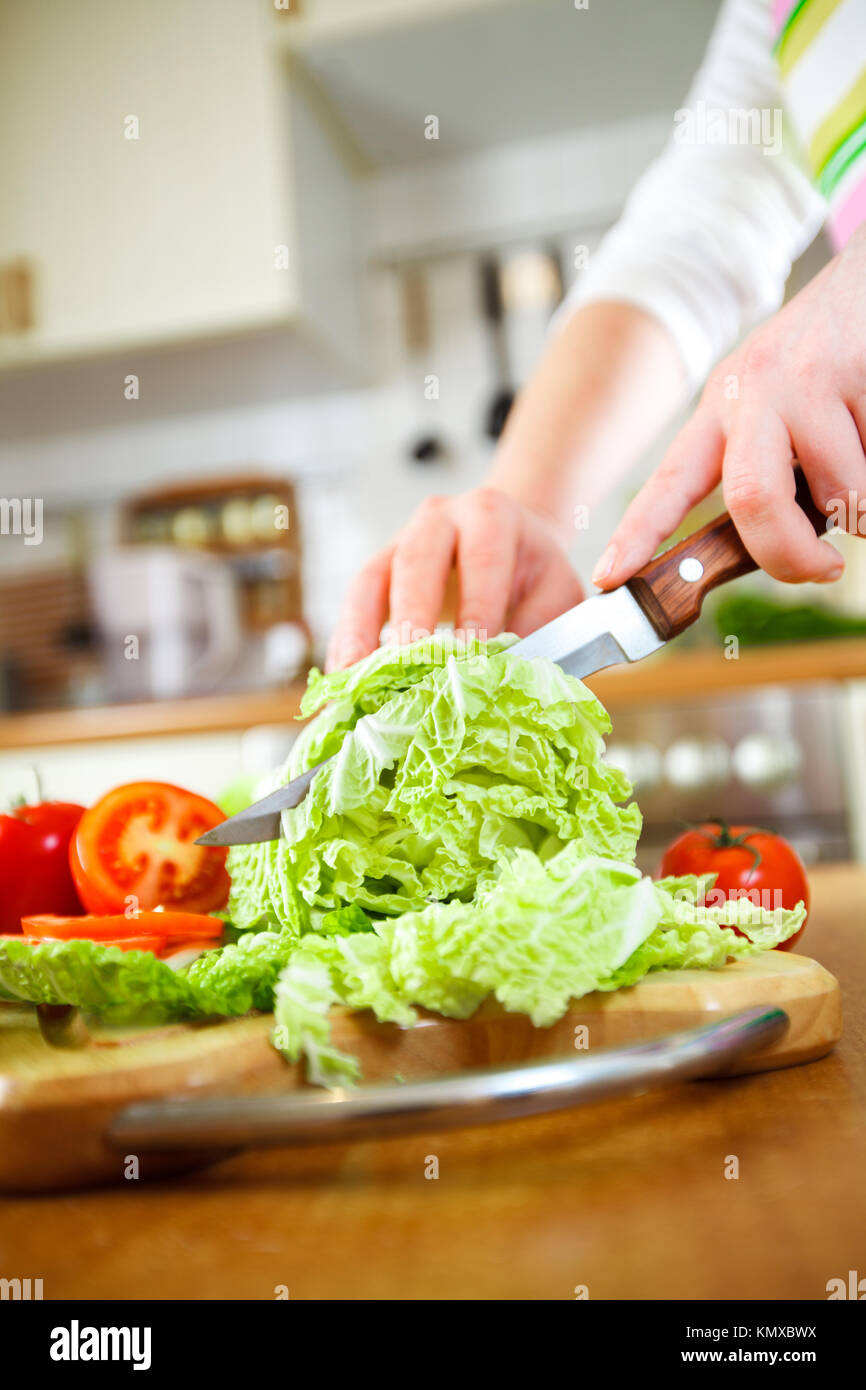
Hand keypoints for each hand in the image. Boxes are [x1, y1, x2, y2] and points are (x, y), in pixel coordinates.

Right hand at [326, 488, 582, 669]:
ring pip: (371, 580)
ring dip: (361, 630)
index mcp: (490, 516)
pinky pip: (354, 604)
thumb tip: (514, 674)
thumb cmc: (531, 574)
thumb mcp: (556, 591)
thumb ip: (545, 627)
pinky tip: (343, 679)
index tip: (473, 653)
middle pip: (417, 561)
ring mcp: (399, 542)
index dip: (477, 605)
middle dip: (412, 614)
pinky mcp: (376, 571)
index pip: (483, 559)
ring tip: (356, 676)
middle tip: (409, 664)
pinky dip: (346, 641)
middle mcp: (438, 519)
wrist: (506, 540)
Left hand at [592, 226, 865, 588]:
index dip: (637, 534)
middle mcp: (753, 389)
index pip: (670, 480)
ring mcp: (808, 377)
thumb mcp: (773, 402)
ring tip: (865, 460)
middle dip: (789, 554)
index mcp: (721, 406)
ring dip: (864, 505)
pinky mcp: (861, 369)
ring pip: (841, 490)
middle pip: (753, 500)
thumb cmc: (827, 358)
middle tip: (822, 568)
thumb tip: (773, 548)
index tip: (608, 578)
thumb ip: (762, 466)